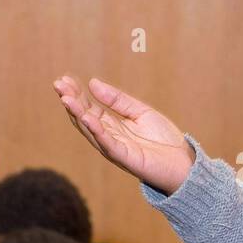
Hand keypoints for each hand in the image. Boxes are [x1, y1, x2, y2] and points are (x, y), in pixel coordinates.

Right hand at [53, 75, 195, 195]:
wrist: (184, 163)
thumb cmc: (164, 140)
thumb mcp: (141, 112)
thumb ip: (118, 100)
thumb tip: (92, 83)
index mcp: (112, 126)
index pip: (89, 108)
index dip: (77, 94)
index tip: (63, 79)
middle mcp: (109, 138)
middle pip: (85, 118)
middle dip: (71, 101)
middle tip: (58, 84)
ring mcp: (115, 149)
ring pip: (91, 130)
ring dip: (78, 114)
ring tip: (66, 98)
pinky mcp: (126, 158)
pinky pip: (108, 144)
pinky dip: (97, 131)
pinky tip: (87, 117)